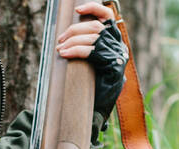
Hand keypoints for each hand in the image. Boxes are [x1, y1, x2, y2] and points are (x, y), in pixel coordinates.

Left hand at [58, 3, 127, 117]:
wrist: (100, 109)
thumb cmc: (94, 85)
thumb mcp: (93, 60)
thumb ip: (90, 45)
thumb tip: (72, 32)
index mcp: (115, 41)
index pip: (107, 16)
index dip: (93, 8)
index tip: (78, 9)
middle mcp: (119, 45)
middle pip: (95, 26)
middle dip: (74, 30)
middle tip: (60, 40)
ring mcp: (118, 55)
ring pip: (93, 37)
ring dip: (72, 41)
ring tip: (60, 49)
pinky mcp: (113, 66)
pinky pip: (91, 52)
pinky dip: (76, 50)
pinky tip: (65, 54)